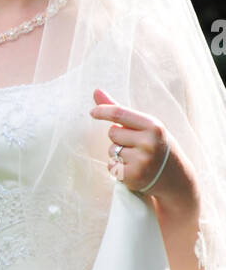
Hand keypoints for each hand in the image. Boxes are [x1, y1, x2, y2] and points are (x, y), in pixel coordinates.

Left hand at [89, 88, 188, 203]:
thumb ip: (120, 111)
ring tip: (137, 159)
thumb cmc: (157, 146)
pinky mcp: (133, 176)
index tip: (92, 112)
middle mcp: (148, 142)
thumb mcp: (145, 127)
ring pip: (111, 150)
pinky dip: (117, 168)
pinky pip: (110, 166)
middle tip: (137, 146)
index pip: (120, 113)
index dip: (103, 111)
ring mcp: (141, 161)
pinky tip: (133, 170)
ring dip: (118, 154)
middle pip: (112, 132)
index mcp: (153, 126)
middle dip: (119, 138)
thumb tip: (96, 91)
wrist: (176, 178)